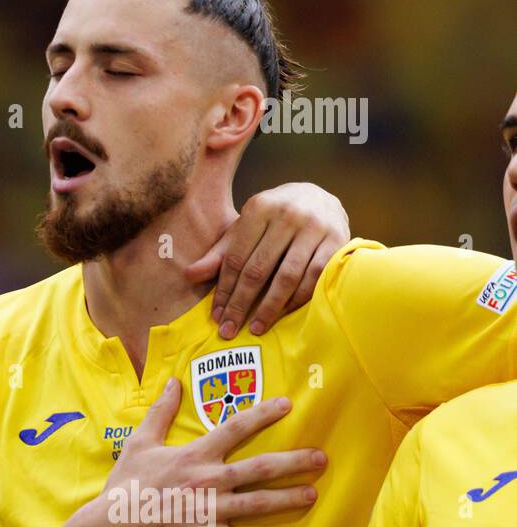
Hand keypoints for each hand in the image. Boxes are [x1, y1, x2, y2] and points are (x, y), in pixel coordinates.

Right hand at [93, 379, 324, 526]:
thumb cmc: (125, 485)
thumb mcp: (139, 443)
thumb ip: (160, 412)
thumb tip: (172, 382)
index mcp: (194, 455)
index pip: (235, 428)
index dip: (263, 414)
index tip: (288, 405)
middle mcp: (209, 480)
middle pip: (261, 468)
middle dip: (295, 462)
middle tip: (321, 458)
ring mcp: (210, 511)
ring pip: (260, 504)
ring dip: (289, 499)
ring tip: (312, 495)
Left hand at [186, 182, 348, 338]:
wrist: (320, 196)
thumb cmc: (274, 218)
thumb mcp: (245, 227)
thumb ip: (220, 252)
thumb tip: (189, 276)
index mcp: (259, 208)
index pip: (235, 257)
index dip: (224, 289)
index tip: (217, 315)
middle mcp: (287, 215)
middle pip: (258, 269)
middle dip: (241, 303)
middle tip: (230, 330)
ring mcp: (315, 227)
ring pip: (288, 276)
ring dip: (270, 307)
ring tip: (256, 328)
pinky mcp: (337, 241)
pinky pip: (314, 277)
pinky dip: (299, 298)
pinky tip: (285, 313)